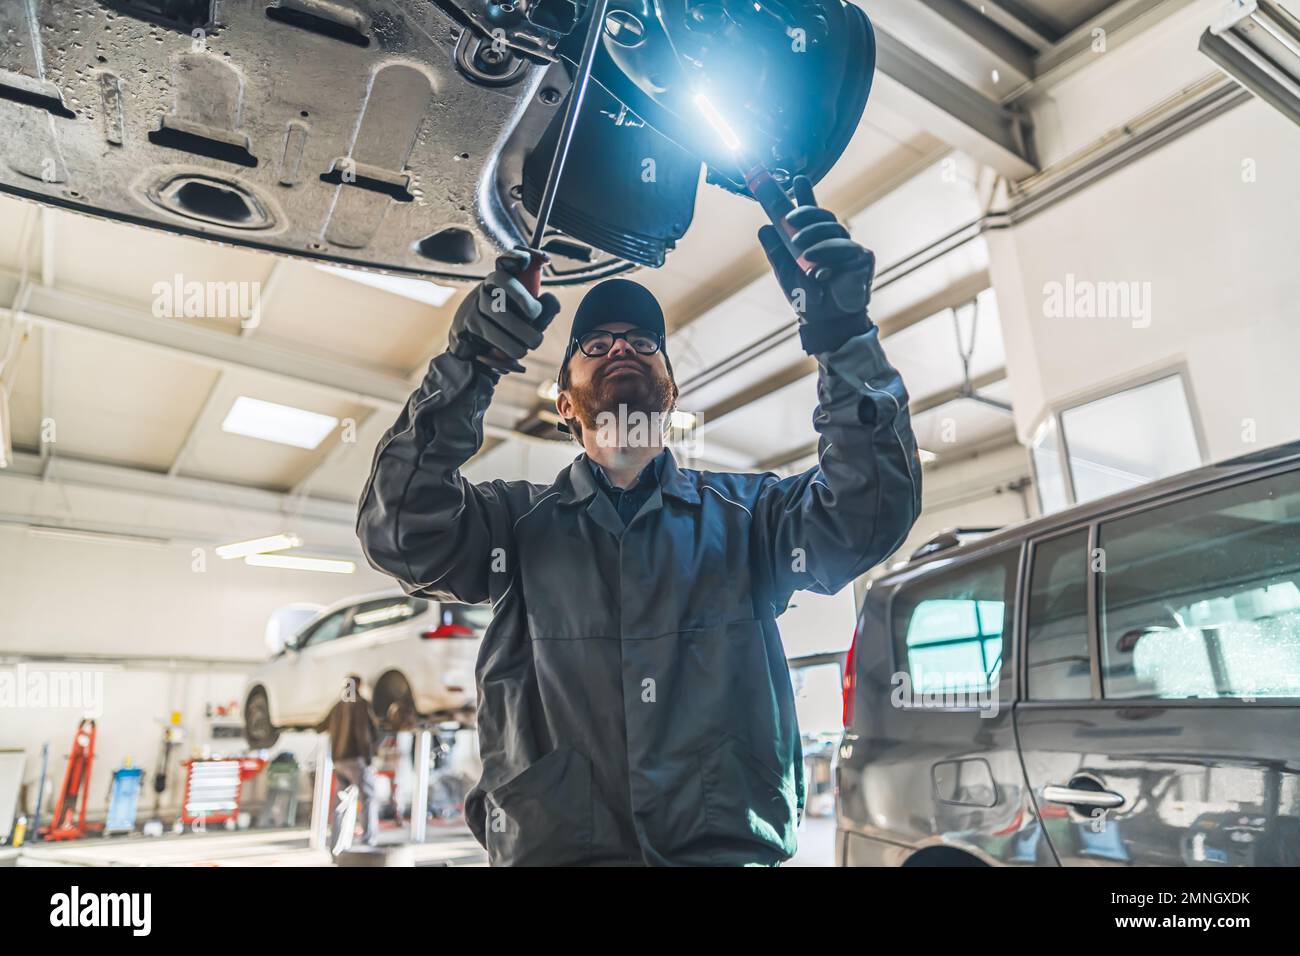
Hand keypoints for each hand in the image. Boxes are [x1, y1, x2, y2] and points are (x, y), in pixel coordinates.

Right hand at [448, 249, 559, 374]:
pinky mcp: (467, 325)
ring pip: (496, 311)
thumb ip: (545, 309)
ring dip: (520, 330)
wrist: (476, 347)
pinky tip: (517, 351)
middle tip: (536, 314)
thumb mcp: (529, 316)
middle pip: (503, 281)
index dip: (516, 256)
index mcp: (503, 280)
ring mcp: (474, 305)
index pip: (507, 260)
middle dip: (523, 298)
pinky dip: (507, 345)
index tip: (527, 261)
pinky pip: (488, 333)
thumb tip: (550, 302)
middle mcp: (486, 287)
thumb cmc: (508, 327)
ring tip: (534, 342)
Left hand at [758, 176, 874, 351]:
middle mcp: (834, 241)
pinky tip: (820, 268)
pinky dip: (828, 254)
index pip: (811, 213)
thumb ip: (775, 250)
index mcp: (816, 242)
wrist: (825, 321)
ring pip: (832, 229)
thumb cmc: (808, 299)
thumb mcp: (785, 272)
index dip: (805, 195)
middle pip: (823, 216)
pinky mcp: (862, 258)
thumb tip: (763, 228)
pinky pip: (844, 247)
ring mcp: (850, 247)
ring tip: (800, 248)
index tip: (798, 177)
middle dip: (805, 212)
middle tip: (788, 219)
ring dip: (814, 236)